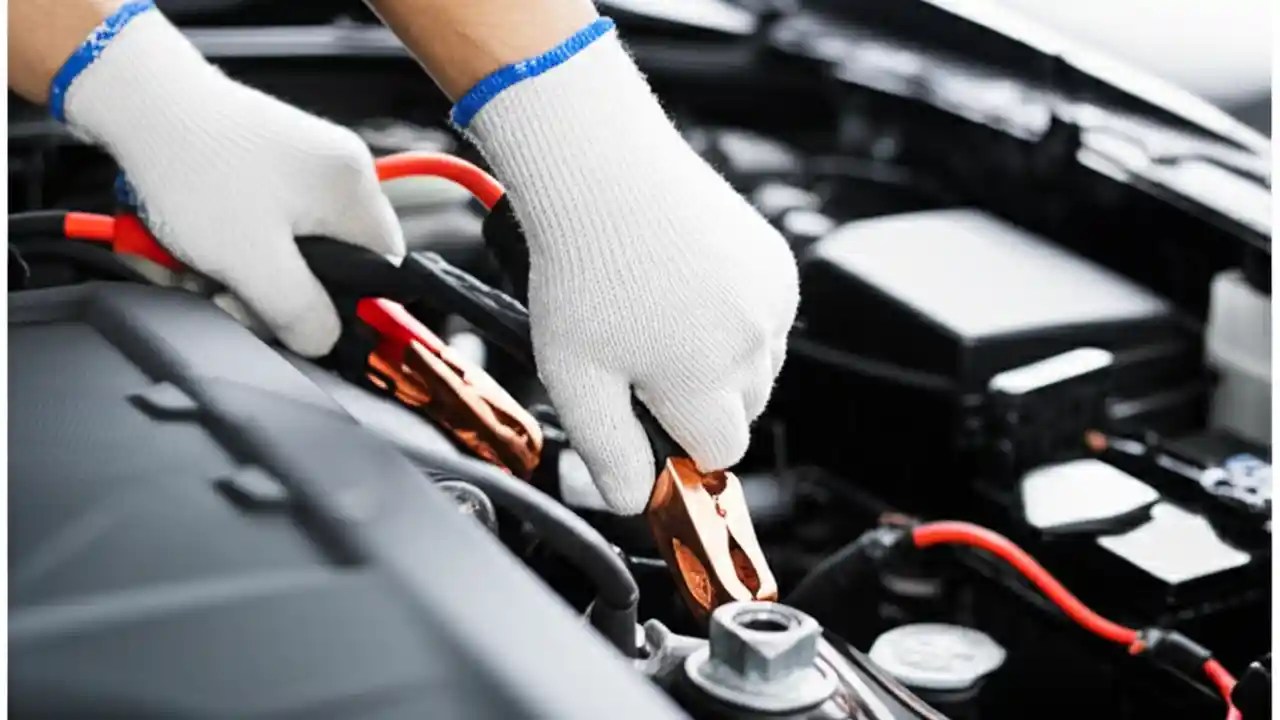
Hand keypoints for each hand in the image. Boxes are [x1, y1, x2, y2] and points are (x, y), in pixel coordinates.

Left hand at [63, 10, 402, 355]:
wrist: (135, 99)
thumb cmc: (196, 165)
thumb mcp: (254, 263)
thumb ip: (301, 315)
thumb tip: (322, 341)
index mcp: (355, 191)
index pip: (385, 269)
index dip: (351, 306)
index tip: (306, 324)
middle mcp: (335, 172)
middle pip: (326, 264)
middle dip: (273, 292)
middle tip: (227, 296)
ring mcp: (296, 165)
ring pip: (282, 249)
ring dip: (236, 272)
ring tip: (191, 270)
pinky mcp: (258, 163)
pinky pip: (253, 226)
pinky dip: (221, 245)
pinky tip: (185, 250)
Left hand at [461, 24, 798, 513]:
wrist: (602, 169)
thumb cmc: (583, 264)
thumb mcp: (576, 378)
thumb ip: (609, 450)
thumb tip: (632, 501)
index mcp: (706, 380)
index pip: (719, 454)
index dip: (680, 446)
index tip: (649, 423)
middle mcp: (752, 342)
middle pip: (742, 411)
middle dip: (700, 402)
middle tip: (640, 362)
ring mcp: (770, 298)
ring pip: (758, 364)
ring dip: (720, 360)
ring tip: (659, 319)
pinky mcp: (776, 261)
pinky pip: (767, 315)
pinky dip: (734, 315)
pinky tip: (684, 289)